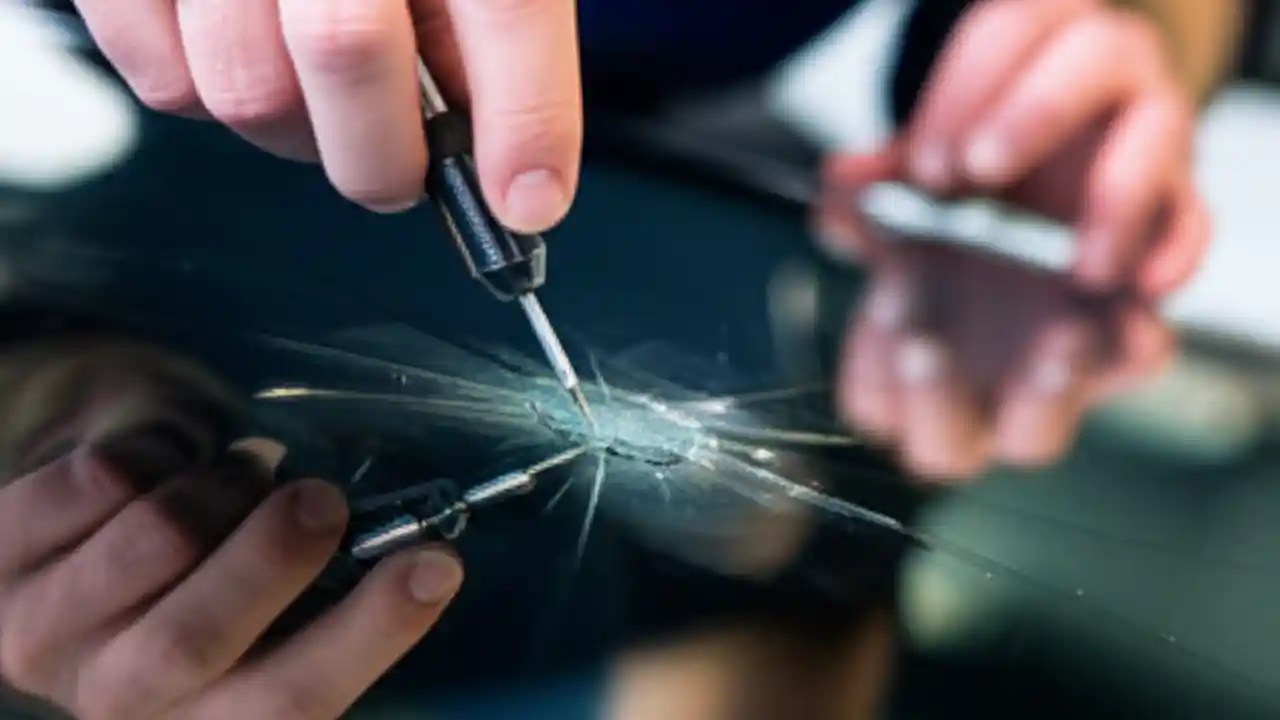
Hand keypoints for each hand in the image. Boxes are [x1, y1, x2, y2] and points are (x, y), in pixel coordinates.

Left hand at [0, 437, 462, 719]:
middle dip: (272, 554)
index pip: (293, 700)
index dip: (371, 634)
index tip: (438, 563)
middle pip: (195, 639)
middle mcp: (115, 704)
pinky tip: (163, 472)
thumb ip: (315, 599)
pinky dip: (156, 454)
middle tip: (321, 499)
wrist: (67, 569)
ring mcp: (40, 637)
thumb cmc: (197, 593)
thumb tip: (393, 543)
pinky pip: (98, 481)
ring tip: (241, 478)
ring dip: (218, 487)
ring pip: (153, 539)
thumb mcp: (262, 618)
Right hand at [72, 0, 581, 229]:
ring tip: (311, 85)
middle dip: (385, 156)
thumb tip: (499, 158)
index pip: (504, 4)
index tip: (524, 201)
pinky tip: (239, 44)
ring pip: (249, 92)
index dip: (524, 118)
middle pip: (345, 46)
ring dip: (296, 129)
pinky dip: (212, 96)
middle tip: (401, 168)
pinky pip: (166, 84)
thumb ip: (488, 33)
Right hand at [815, 176, 1172, 480]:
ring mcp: (1045, 386)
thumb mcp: (905, 205)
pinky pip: (1134, 362)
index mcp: (912, 373)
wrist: (1048, 186)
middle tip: (922, 349)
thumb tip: (839, 190)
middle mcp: (974, 397)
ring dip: (1043, 392)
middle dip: (932, 405)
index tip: (882, 308)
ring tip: (1055, 336)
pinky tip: (1129, 311)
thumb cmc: (954, 225)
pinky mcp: (1121, 347)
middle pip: (945, 451)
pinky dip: (1134, 344)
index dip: (871, 373)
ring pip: (1037, 434)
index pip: (875, 408)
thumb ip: (867, 206)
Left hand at [885, 0, 1208, 296]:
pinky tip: (1139, 287)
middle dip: (1035, 111)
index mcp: (1030, 44)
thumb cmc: (970, 179)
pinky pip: (1192, 218)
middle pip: (1093, 54)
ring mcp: (1148, 134)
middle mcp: (1102, 73)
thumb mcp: (919, 175)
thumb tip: (839, 183)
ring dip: (1116, 195)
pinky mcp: (1173, 204)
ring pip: (1160, 133)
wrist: (1022, 227)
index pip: (1007, 27)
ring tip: (1074, 265)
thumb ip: (881, 179)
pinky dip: (1173, 252)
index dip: (964, 87)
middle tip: (973, 175)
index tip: (925, 167)